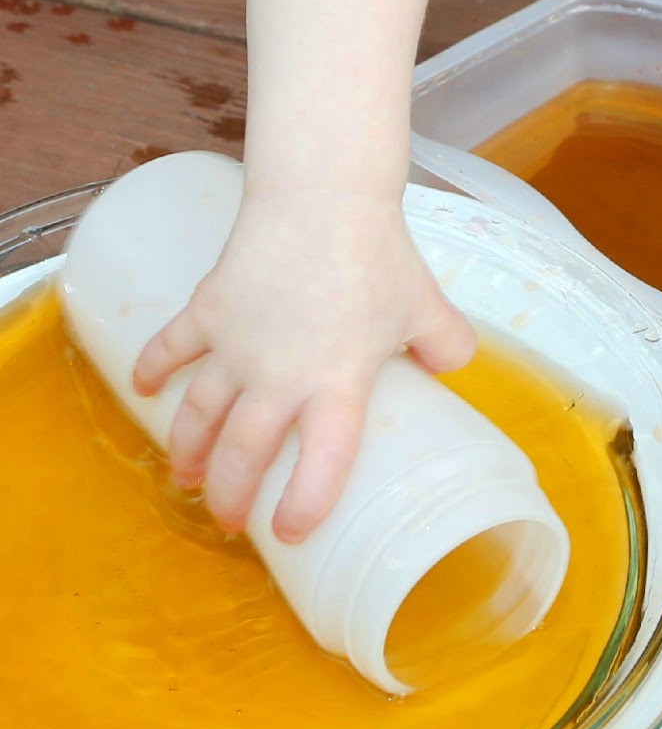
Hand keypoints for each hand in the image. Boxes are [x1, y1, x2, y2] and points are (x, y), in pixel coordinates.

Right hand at [131, 188, 475, 542]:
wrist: (324, 196)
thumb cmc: (378, 253)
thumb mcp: (425, 304)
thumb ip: (446, 343)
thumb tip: (453, 367)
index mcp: (337, 383)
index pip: (322, 464)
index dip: (305, 506)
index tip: (290, 532)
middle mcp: (279, 377)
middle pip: (244, 454)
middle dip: (231, 495)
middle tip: (227, 517)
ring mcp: (236, 346)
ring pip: (200, 415)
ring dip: (189, 451)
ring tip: (186, 476)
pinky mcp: (208, 310)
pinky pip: (170, 347)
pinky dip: (152, 370)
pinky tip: (141, 387)